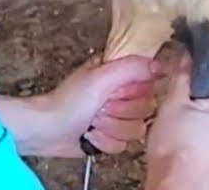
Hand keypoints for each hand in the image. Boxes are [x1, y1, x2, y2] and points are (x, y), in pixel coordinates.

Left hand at [0, 54, 160, 157]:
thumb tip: (160, 64)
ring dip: (112, 128)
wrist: (48, 130)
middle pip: (145, 109)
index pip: (149, 84)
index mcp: (118, 73)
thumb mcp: (101, 77)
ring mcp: (116, 116)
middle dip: (121, 112)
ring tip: (93, 121)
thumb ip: (132, 68)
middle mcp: (119, 93)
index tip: (117, 93)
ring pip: (136, 129)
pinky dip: (105, 141)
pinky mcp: (111, 136)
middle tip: (100, 107)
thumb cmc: (68, 102)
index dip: (134, 92)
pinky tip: (91, 134)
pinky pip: (123, 145)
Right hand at [143, 66, 208, 189]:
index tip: (176, 102)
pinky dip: (194, 149)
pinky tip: (180, 153)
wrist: (178, 186)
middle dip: (191, 114)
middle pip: (208, 110)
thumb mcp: (172, 102)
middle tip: (172, 121)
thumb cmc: (176, 147)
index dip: (188, 95)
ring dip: (192, 132)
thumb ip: (181, 77)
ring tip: (174, 140)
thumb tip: (186, 55)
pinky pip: (206, 149)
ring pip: (207, 131)